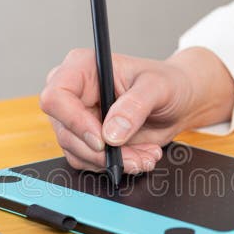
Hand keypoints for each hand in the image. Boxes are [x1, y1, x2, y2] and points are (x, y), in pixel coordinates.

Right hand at [40, 47, 233, 172]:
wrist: (177, 102)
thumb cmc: (167, 83)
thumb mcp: (157, 88)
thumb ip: (135, 106)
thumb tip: (111, 133)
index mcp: (83, 68)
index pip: (56, 97)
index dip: (74, 122)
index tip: (102, 140)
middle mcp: (74, 93)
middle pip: (64, 130)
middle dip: (100, 151)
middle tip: (133, 156)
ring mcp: (77, 118)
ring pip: (76, 151)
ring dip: (112, 161)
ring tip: (145, 155)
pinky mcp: (87, 139)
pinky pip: (88, 161)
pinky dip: (115, 165)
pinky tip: (139, 156)